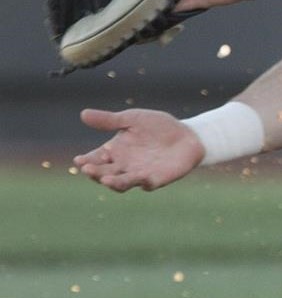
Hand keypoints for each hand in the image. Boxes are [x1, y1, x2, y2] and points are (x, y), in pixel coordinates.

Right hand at [73, 108, 203, 191]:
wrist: (187, 135)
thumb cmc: (157, 127)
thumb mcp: (132, 119)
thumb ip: (109, 120)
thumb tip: (83, 114)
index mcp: (113, 152)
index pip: (94, 159)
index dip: (85, 161)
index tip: (79, 160)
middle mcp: (123, 166)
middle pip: (104, 173)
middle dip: (95, 172)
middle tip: (87, 169)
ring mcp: (139, 174)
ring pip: (122, 183)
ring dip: (114, 182)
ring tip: (105, 180)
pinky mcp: (158, 179)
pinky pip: (149, 184)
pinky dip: (144, 183)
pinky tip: (141, 179)